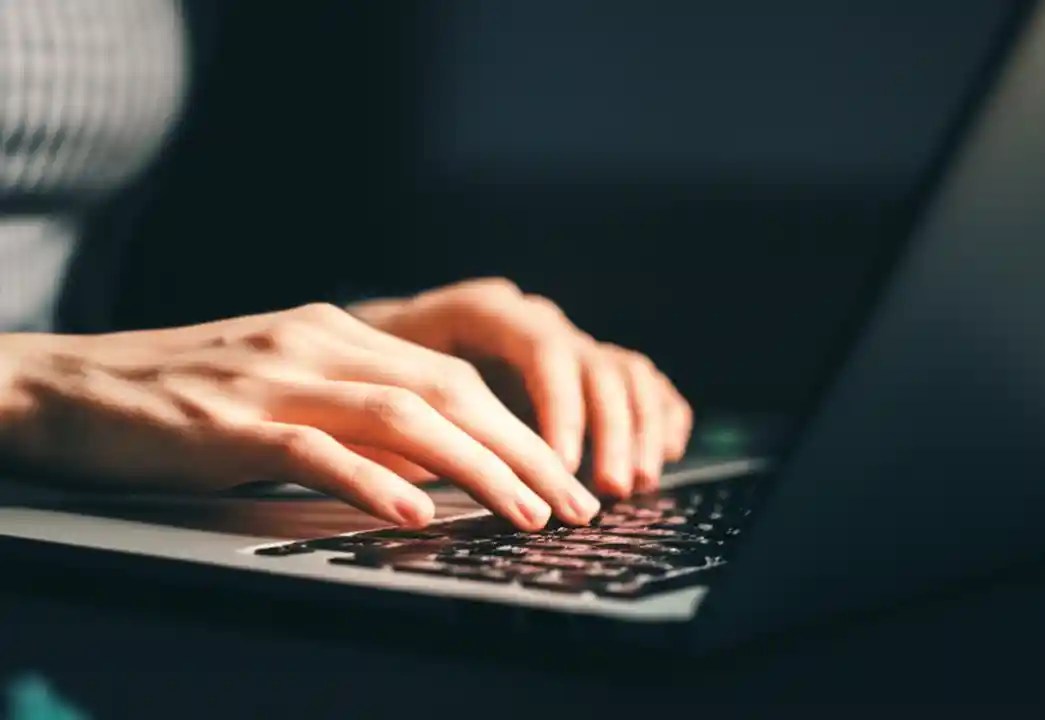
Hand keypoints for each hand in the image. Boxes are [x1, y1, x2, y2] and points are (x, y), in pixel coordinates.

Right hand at [0, 303, 600, 529]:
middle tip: (576, 505)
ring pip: (403, 416)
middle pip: (450, 392)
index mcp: (339, 332)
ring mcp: (275, 378)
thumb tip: (434, 473)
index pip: (456, 377)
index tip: (566, 478)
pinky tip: (415, 513)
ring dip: (478, 468)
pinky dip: (371, 480)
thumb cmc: (181, 398)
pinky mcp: (227, 422)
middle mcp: (319, 343)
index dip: (521, 429)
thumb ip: (359, 421)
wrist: (67, 384)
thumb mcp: (287, 392)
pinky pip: (315, 449)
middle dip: (526, 451)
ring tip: (528, 514)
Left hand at [350, 278, 693, 497]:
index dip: (560, 408)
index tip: (560, 464)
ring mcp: (564, 343)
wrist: (366, 354)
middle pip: (595, 365)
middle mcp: (534, 321)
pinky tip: (665, 451)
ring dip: (639, 429)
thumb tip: (432, 467)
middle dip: (609, 431)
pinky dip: (660, 413)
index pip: (544, 349)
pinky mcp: (582, 371)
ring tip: (633, 484)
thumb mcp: (375, 385)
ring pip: (626, 373)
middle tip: (608, 489)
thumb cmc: (369, 375)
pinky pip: (641, 382)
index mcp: (487, 310)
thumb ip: (408, 412)